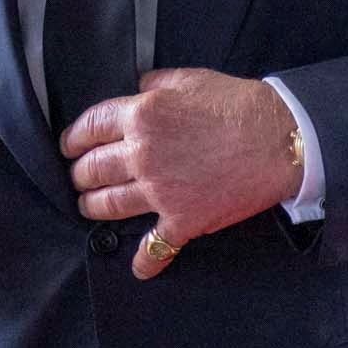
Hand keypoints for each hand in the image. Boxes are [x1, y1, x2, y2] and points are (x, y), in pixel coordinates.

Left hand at [61, 69, 300, 280]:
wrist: (278, 141)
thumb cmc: (239, 106)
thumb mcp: (191, 79)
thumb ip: (155, 85)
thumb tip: (137, 89)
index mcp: (141, 116)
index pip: (89, 128)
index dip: (73, 139)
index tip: (69, 146)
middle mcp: (142, 155)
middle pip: (92, 169)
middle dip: (79, 175)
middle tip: (79, 177)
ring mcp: (160, 191)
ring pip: (108, 206)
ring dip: (93, 207)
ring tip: (90, 207)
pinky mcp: (183, 219)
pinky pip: (154, 247)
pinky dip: (144, 261)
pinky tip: (138, 267)